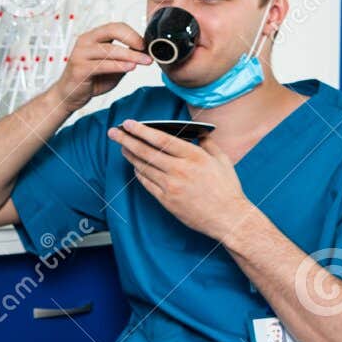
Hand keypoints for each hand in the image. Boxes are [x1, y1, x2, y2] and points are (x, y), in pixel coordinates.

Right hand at [50, 22, 152, 113]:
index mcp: (93, 37)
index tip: (145, 44)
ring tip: (145, 61)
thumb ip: (124, 59)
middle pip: (112, 31)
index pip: (115, 27)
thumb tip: (144, 52)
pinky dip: (119, 65)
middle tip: (146, 50)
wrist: (69, 96)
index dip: (132, 33)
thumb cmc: (90, 80)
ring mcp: (80, 54)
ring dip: (130, 55)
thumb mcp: (112, 66)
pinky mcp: (79, 68)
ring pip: (109, 50)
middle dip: (132, 39)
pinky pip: (103, 65)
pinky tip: (130, 67)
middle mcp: (85, 41)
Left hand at [107, 120, 254, 242]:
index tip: (129, 123)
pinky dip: (139, 173)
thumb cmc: (227, 189)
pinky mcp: (167, 200)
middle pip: (146, 152)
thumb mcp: (221, 160)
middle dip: (127, 140)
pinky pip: (147, 183)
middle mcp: (180, 170)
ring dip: (130, 155)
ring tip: (122, 146)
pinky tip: (135, 166)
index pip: (161, 139)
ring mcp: (171, 186)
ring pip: (143, 167)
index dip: (142, 130)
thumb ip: (208, 144)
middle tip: (113, 132)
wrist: (228, 218)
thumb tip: (198, 133)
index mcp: (194, 156)